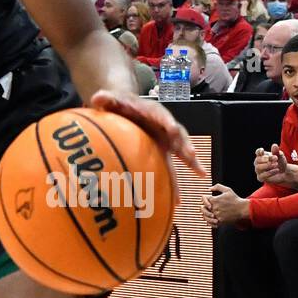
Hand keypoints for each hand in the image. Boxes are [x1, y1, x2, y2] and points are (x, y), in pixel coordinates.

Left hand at [89, 90, 204, 178]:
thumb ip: (106, 98)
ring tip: (200, 173)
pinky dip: (175, 181)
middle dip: (185, 143)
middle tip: (191, 154)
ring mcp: (165, 139)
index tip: (171, 128)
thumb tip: (97, 97)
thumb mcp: (111, 99)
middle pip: (177, 134)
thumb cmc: (119, 103)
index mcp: (152, 111)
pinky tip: (178, 200)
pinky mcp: (163, 152)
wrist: (125, 107)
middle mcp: (163, 125)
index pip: (161, 115)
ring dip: (190, 162)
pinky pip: (171, 167)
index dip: (167, 121)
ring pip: (180, 151)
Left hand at [200, 184, 248, 226]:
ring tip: (207, 215)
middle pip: (202, 208)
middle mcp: (214, 208)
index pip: (203, 198)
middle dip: (203, 207)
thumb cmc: (235, 199)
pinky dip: (210, 222)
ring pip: (205, 217)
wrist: (242, 209)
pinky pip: (211, 223)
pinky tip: (211, 220)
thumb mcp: (227, 190)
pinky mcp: (221, 221)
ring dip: (205, 215)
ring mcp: (217, 215)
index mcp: (214, 200)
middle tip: (205, 208)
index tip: (208, 200)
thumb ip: (217, 187)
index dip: (204, 199)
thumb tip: (209, 189)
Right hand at [254, 143, 292, 186]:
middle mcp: (258, 163)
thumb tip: (274, 145)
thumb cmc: (280, 162)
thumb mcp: (280, 156)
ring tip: (276, 164)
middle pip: (257, 160)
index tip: (263, 151)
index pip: (258, 152)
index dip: (259, 151)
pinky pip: (262, 175)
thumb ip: (276, 151)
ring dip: (268, 165)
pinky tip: (277, 170)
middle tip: (275, 158)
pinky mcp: (261, 178)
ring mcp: (258, 170)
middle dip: (266, 159)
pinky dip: (270, 172)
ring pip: (258, 167)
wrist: (284, 173)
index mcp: (262, 156)